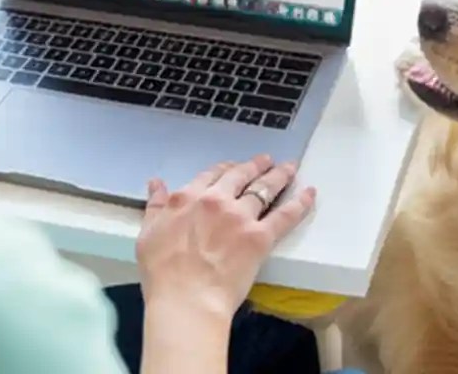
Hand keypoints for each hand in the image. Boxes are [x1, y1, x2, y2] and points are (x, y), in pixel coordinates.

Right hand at [136, 155, 316, 319]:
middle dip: (255, 165)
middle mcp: (215, 200)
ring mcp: (240, 216)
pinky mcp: (260, 236)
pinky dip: (300, 203)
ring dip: (278, 175)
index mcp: (187, 198)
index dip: (224, 169)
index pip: (210, 175)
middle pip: (240, 175)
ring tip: (289, 168)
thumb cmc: (162, 273)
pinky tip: (310, 193)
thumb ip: (155, 206)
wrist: (186, 298)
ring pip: (264, 188)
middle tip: (266, 160)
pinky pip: (285, 215)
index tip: (232, 167)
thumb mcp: (148, 234)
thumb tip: (156, 183)